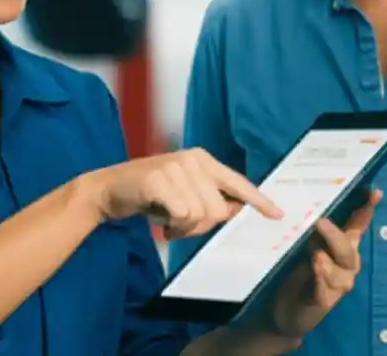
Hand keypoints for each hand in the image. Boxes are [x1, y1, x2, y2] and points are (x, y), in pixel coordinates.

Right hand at [84, 148, 283, 238]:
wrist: (108, 188)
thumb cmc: (150, 195)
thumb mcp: (184, 194)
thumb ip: (210, 199)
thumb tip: (233, 210)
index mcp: (203, 160)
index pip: (238, 182)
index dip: (259, 200)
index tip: (278, 214)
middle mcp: (192, 159)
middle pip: (218, 210)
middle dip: (200, 226)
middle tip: (179, 224)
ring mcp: (175, 166)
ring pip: (200, 215)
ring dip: (183, 228)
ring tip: (168, 220)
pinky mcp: (158, 179)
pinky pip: (182, 215)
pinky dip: (172, 226)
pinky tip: (160, 221)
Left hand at [262, 189, 381, 340]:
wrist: (286, 310)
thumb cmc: (299, 271)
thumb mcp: (305, 245)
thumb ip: (314, 227)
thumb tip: (314, 199)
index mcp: (344, 245)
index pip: (358, 224)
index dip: (366, 208)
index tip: (374, 193)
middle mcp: (347, 264)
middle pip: (348, 248)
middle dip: (335, 236)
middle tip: (319, 222)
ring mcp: (339, 284)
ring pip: (339, 269)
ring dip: (327, 259)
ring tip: (315, 253)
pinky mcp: (325, 301)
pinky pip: (325, 289)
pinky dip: (321, 278)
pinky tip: (316, 269)